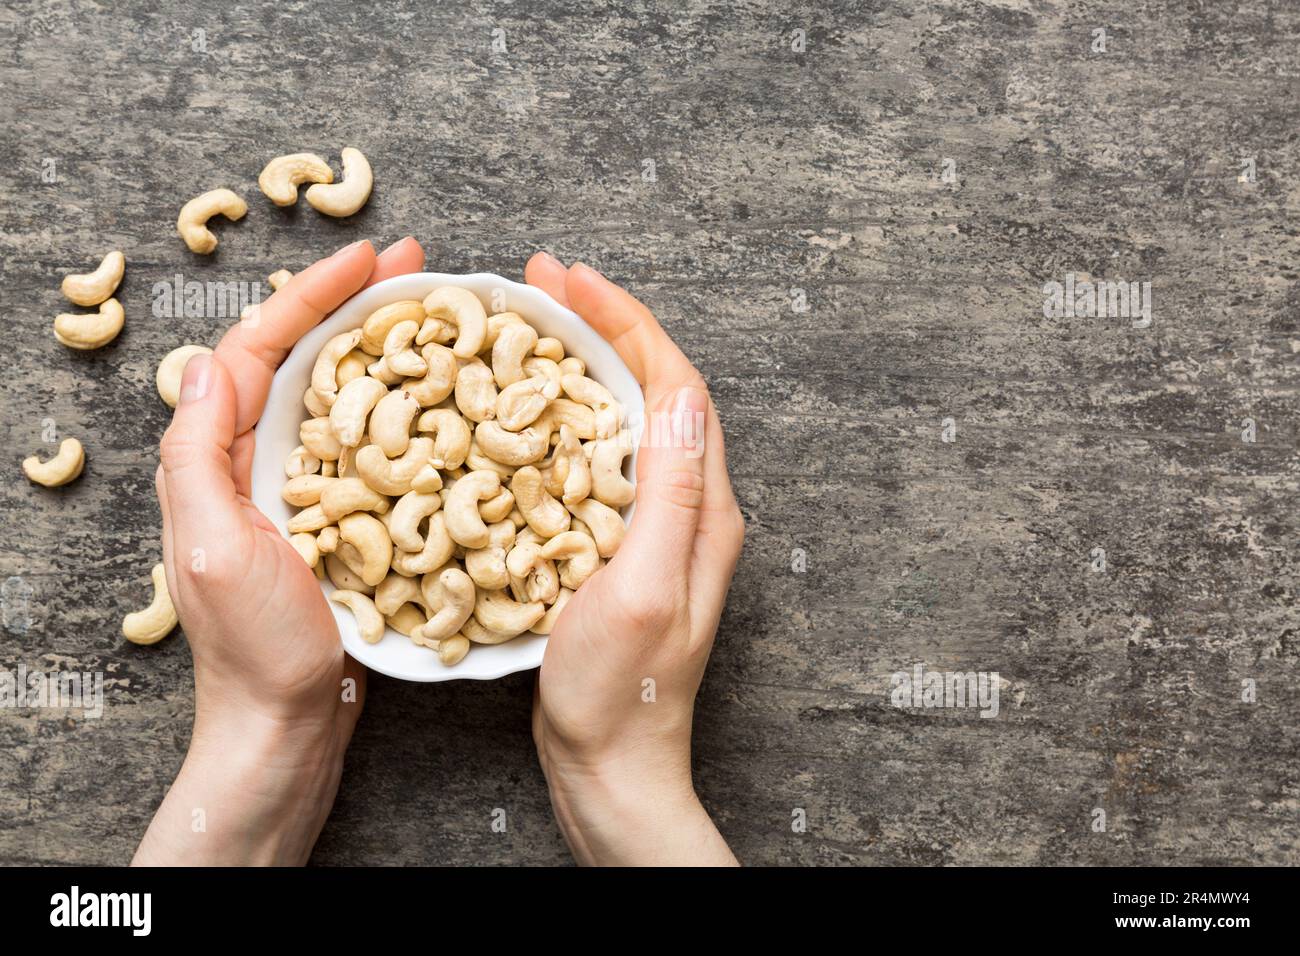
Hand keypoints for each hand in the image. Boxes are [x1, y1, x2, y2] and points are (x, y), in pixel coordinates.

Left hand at [133, 237, 425, 865]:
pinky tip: (443, 397)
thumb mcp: (211, 548)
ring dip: (383, 346)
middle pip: (304, 357)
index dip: (313, 293)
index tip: (372, 258)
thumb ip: (198, 455)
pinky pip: (370, 442)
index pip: (260, 348)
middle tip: (418, 268)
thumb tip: (208, 361)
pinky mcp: (342, 516)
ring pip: (341, 393)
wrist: (287, 725)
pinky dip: (403, 406)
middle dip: (355, 304)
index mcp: (219, 457)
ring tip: (438, 315)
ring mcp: (302, 487)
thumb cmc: (255, 649)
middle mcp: (256, 461)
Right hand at [524, 254, 744, 865]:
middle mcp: (690, 507)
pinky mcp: (622, 545)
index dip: (627, 323)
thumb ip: (671, 493)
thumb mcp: (644, 588)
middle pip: (656, 389)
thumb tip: (680, 395)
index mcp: (703, 509)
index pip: (676, 387)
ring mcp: (657, 526)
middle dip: (606, 325)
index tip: (572, 280)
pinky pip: (601, 456)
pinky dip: (568, 414)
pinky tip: (530, 407)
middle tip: (546, 281)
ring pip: (628, 417)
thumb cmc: (620, 691)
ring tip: (535, 322)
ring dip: (588, 361)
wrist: (610, 763)